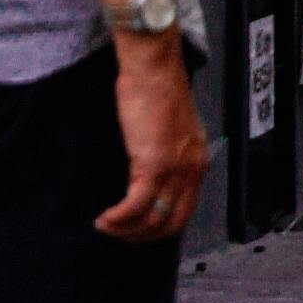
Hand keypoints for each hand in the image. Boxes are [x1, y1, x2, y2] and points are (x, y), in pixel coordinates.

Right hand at [98, 21, 210, 240]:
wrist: (153, 66)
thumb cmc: (157, 88)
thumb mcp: (171, 127)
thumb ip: (167, 151)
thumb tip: (150, 173)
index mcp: (198, 159)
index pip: (186, 210)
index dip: (160, 227)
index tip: (138, 230)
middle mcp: (192, 168)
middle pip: (172, 223)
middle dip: (143, 237)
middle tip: (119, 234)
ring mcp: (174, 168)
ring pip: (152, 219)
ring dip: (125, 230)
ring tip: (106, 226)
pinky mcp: (153, 164)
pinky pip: (135, 206)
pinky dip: (118, 219)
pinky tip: (104, 218)